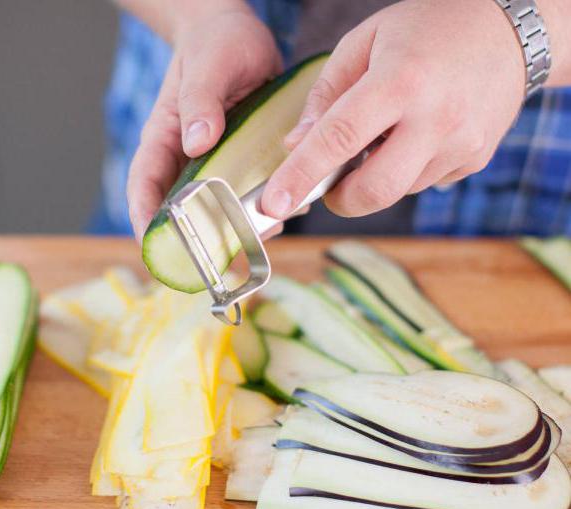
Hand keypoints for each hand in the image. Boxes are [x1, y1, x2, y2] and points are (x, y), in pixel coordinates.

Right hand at [127, 5, 281, 241]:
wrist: (238, 35)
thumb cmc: (215, 45)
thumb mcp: (209, 67)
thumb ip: (201, 102)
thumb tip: (197, 143)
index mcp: (165, 138)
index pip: (145, 185)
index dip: (145, 220)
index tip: (155, 249)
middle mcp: (186, 158)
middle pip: (182, 209)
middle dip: (199, 239)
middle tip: (222, 262)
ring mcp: (214, 164)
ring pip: (217, 208)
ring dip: (239, 227)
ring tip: (267, 235)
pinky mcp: (241, 162)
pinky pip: (247, 193)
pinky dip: (264, 207)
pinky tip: (288, 211)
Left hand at [261, 0, 527, 219]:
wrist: (509, 28)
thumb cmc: (425, 30)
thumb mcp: (364, 43)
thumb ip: (325, 97)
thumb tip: (295, 146)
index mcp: (400, 81)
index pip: (339, 140)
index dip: (300, 177)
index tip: (273, 206)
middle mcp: (436, 118)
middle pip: (373, 190)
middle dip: (339, 199)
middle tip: (330, 184)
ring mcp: (461, 143)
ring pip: (397, 190)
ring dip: (375, 177)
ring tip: (386, 134)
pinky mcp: (475, 159)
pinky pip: (423, 183)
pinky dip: (405, 170)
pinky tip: (415, 135)